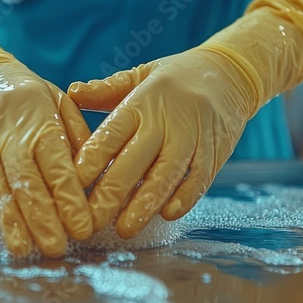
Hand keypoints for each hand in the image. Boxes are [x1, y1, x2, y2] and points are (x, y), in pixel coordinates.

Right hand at [0, 62, 93, 256]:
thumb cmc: (28, 98)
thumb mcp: (60, 103)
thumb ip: (77, 138)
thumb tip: (93, 175)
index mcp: (40, 124)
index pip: (56, 167)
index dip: (69, 199)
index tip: (83, 227)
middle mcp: (9, 139)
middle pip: (26, 184)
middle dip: (43, 220)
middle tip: (58, 247)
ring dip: (11, 224)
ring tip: (26, 249)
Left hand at [67, 49, 254, 237]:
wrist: (230, 73)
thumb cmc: (175, 78)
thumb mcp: (140, 75)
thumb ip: (106, 90)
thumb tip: (72, 92)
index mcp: (142, 102)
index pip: (112, 133)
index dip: (92, 160)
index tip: (73, 183)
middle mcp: (166, 121)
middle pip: (135, 160)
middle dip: (112, 193)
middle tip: (91, 220)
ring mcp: (193, 137)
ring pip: (166, 174)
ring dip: (145, 204)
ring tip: (125, 228)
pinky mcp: (215, 152)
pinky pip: (200, 178)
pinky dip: (185, 197)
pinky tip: (167, 215)